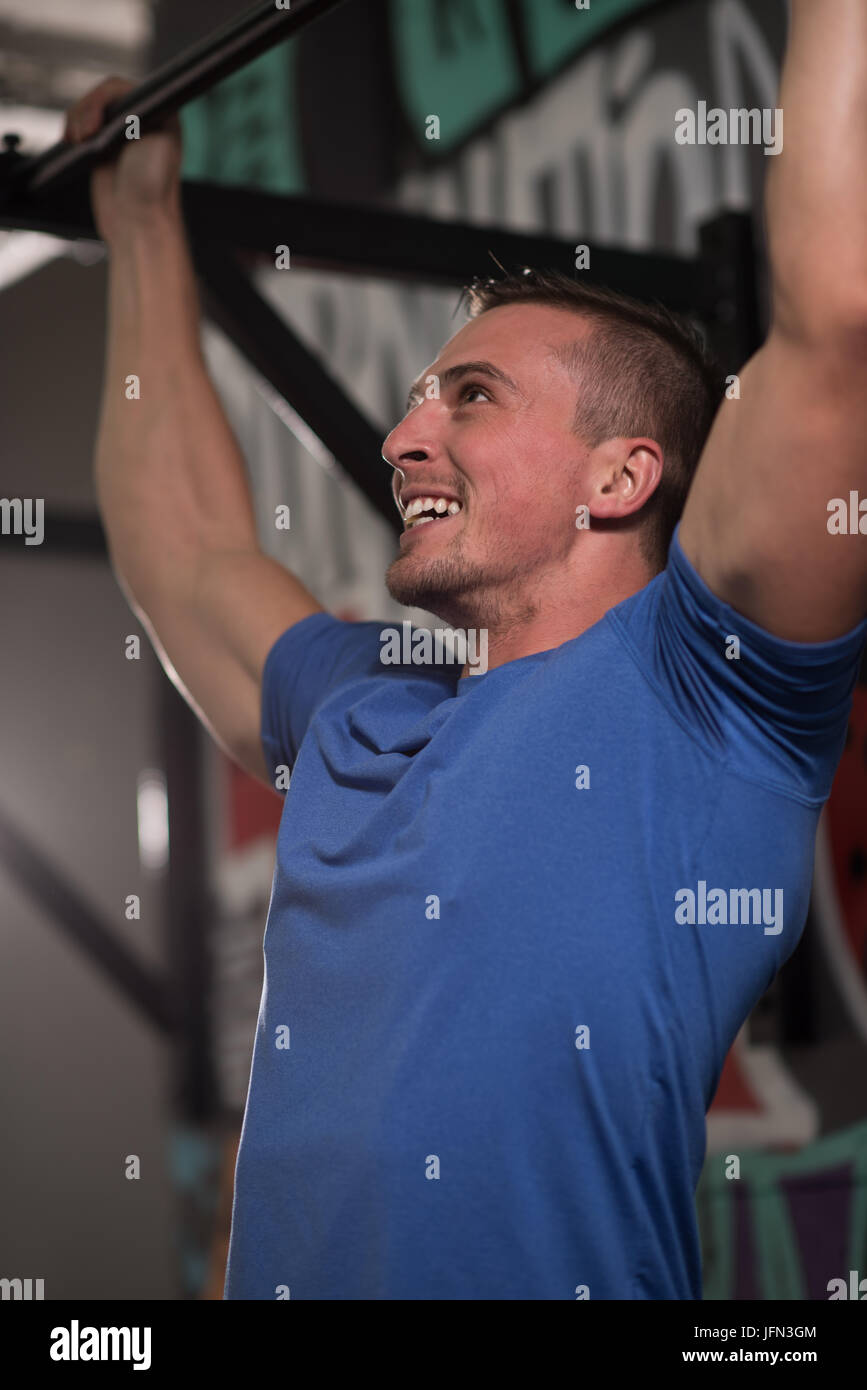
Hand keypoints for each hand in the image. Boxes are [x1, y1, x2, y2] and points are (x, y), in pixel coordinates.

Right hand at [62, 76, 183, 243]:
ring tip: (78, 143)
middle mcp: (139, 121)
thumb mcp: (157, 136)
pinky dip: (71, 130)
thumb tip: (112, 97)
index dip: (101, 100)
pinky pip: (80, 128)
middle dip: (86, 111)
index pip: (120, 88)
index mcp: (159, 113)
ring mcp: (119, 136)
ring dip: (76, 121)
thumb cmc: (154, 186)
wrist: (140, 223)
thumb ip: (137, 110)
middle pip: (101, 97)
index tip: (95, 125)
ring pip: (87, 111)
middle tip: (85, 137)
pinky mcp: (101, 150)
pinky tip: (71, 142)